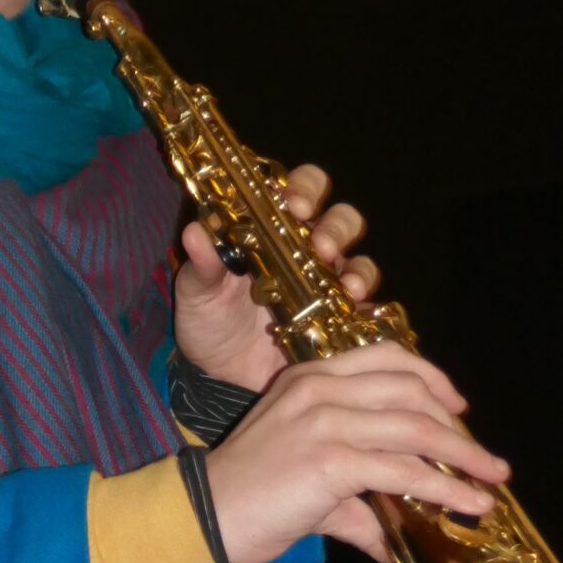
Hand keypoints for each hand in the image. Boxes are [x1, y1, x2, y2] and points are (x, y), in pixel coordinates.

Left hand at [173, 164, 378, 391]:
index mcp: (271, 229)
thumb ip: (202, 264)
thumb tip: (194, 232)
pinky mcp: (341, 316)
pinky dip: (367, 301)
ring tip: (343, 281)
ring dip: (355, 265)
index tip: (294, 205)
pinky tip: (357, 305)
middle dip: (335, 228)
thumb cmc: (209, 321)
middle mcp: (305, 250)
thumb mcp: (197, 292)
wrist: (219, 374)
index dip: (303, 189)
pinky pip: (366, 304)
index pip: (298, 190)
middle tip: (321, 247)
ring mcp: (326, 283)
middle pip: (339, 219)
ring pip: (358, 258)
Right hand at [205, 340, 508, 562]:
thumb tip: (387, 542)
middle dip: (457, 426)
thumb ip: (352, 502)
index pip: (386, 357)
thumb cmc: (246, 499)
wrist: (204, 516)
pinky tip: (465, 505)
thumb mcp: (306, 483)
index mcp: (309, 378)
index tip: (457, 406)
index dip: (431, 377)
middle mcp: (320, 388)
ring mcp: (326, 420)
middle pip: (411, 391)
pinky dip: (444, 489)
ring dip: (463, 458)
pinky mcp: (331, 459)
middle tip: (484, 459)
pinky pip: (403, 469)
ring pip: (416, 428)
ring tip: (491, 483)